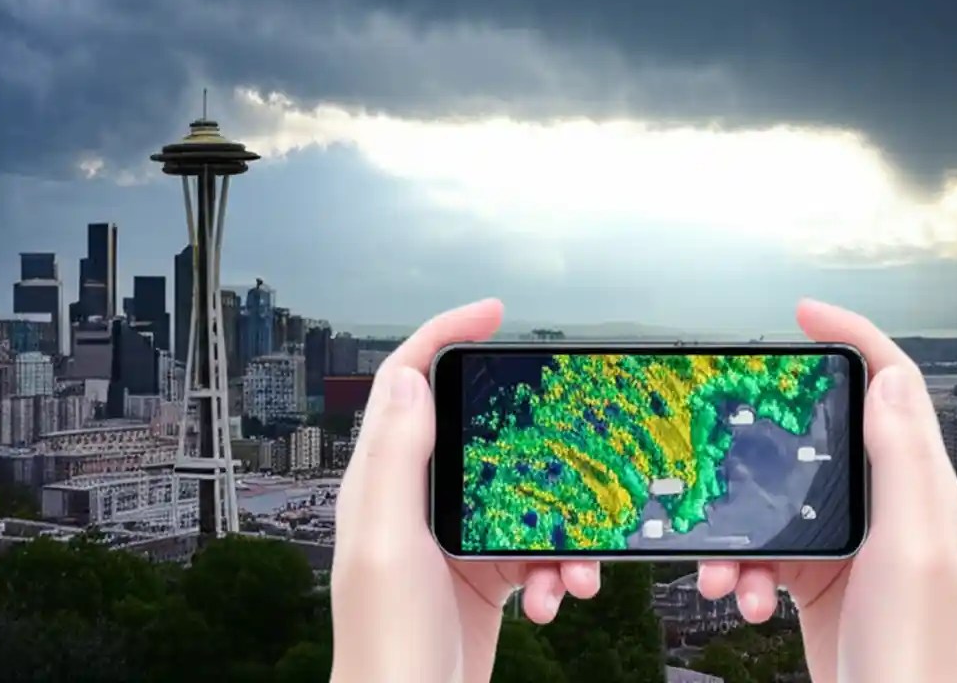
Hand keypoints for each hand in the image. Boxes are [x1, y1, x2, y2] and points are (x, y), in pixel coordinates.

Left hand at [329, 299, 601, 682]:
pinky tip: (554, 596)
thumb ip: (395, 459)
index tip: (491, 313)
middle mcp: (414, 501)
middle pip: (477, 432)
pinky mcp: (483, 571)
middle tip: (572, 431)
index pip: (405, 382)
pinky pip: (535, 547)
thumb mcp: (388, 542)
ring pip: (522, 495)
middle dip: (532, 440)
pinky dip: (557, 567)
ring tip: (573, 564)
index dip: (444, 336)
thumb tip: (408, 379)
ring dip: (559, 524)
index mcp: (383, 482)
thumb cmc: (387, 642)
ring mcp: (451, 536)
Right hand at [697, 300, 956, 681]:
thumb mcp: (910, 544)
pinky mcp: (812, 570)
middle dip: (764, 435)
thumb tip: (891, 380)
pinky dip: (739, 568)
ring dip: (736, 526)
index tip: (805, 314)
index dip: (851, 336)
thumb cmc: (908, 642)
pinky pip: (759, 546)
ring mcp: (844, 536)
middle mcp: (882, 503)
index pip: (892, 383)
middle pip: (819, 430)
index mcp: (915, 484)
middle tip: (725, 418)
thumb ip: (904, 462)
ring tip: (725, 561)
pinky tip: (740, 593)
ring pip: (773, 496)